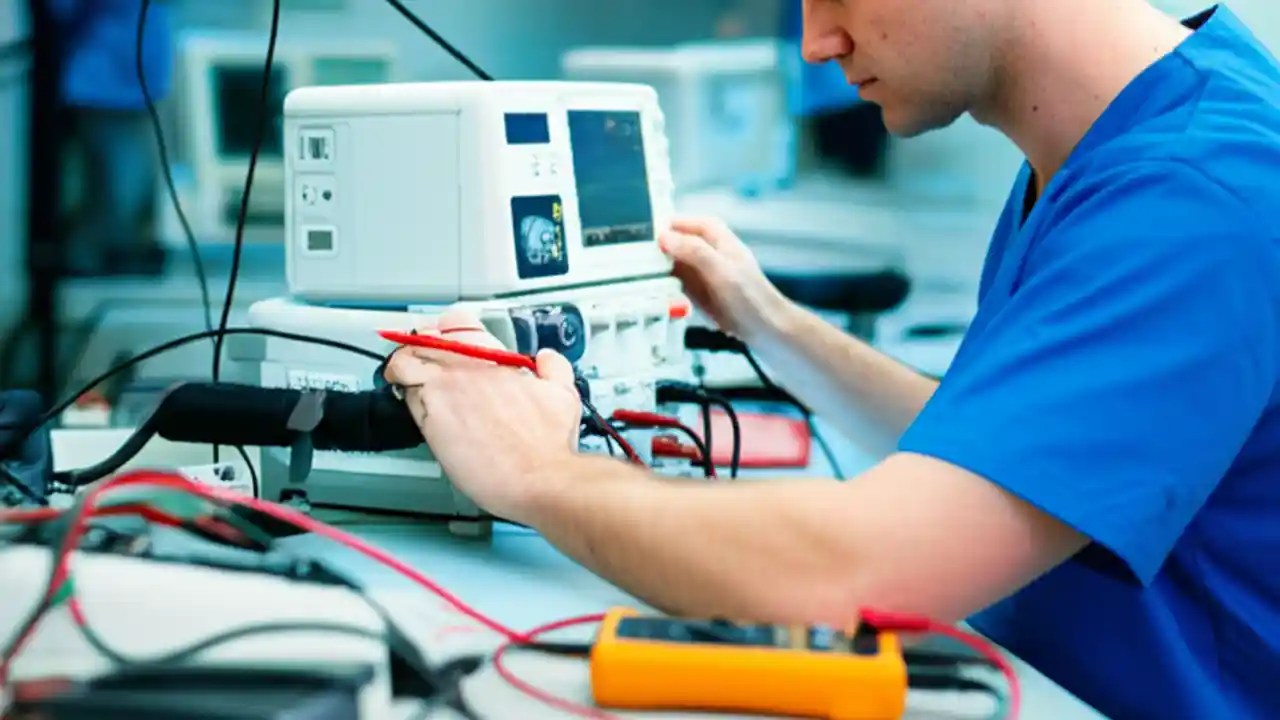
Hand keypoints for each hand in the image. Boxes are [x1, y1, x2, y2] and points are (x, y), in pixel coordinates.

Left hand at [382, 307, 581, 520]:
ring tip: (406, 381)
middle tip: (418, 358)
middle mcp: (466, 368)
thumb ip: (552, 367)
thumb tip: (546, 358)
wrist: (539, 477)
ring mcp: (445, 391)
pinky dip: (406, 398)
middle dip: (417, 346)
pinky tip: (414, 407)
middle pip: (423, 339)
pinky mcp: (431, 420)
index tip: (441, 338)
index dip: (443, 329)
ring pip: (405, 364)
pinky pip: (406, 397)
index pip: (456, 321)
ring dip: (403, 370)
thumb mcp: (563, 393)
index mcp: (495, 357)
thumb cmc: (548, 443)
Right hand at [658, 216, 791, 340]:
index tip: (654, 229)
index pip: (698, 224)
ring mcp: (713, 279)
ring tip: (649, 274)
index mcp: (724, 243)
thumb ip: (693, 251)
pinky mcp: (710, 299)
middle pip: (688, 245)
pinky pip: (686, 289)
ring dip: (668, 270)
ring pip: (684, 267)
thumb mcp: (720, 270)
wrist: (770, 333)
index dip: (677, 224)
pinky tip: (665, 295)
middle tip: (645, 254)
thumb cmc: (751, 300)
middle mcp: (718, 258)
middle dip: (668, 248)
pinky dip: (674, 289)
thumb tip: (665, 237)